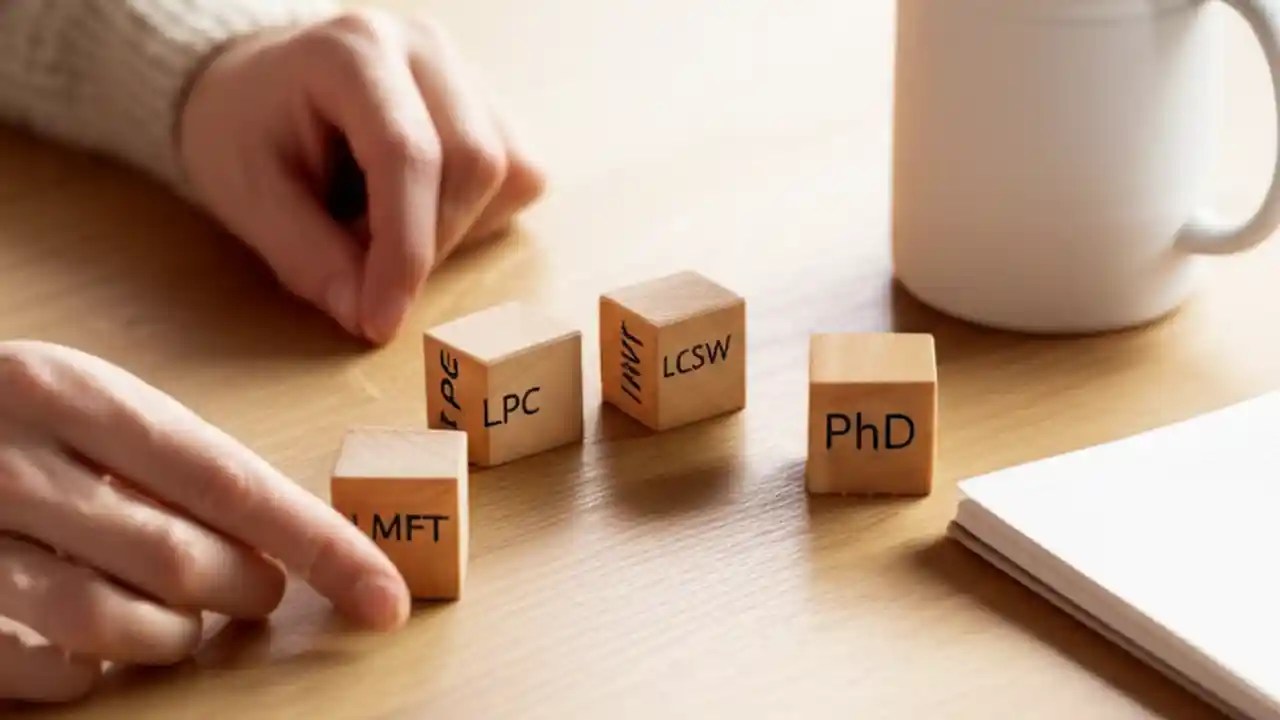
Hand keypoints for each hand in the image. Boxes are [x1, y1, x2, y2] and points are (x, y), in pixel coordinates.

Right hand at [0, 341, 409, 702]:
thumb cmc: (9, 427)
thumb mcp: (83, 408)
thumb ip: (172, 464)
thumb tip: (281, 547)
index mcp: (70, 391)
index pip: (229, 479)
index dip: (320, 545)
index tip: (385, 596)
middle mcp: (11, 458)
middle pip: (181, 560)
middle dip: (245, 590)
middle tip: (255, 592)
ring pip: (119, 626)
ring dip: (177, 639)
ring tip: (180, 620)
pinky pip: (52, 674)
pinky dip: (97, 674)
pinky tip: (95, 643)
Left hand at [179, 9, 545, 343]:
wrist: (258, 88)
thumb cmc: (246, 131)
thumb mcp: (247, 196)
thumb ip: (307, 257)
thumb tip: (367, 316)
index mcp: (353, 51)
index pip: (407, 153)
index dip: (403, 249)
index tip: (379, 321)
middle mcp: (424, 48)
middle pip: (474, 161)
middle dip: (429, 245)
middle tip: (367, 279)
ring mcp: (467, 72)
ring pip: (508, 173)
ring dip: (453, 232)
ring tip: (379, 232)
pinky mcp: (492, 106)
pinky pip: (517, 178)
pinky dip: (474, 219)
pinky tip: (418, 213)